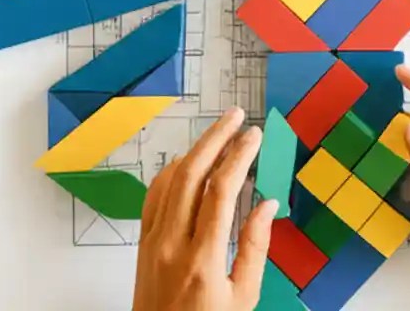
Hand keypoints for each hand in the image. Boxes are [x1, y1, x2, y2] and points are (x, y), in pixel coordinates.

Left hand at [133, 107, 279, 310]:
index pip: (220, 191)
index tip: (254, 136)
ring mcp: (152, 241)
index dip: (239, 156)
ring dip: (195, 150)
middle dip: (215, 138)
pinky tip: (188, 163)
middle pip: (191, 174)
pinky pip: (154, 196)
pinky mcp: (142, 243)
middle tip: (236, 116)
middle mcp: (171, 244)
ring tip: (218, 133)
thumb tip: (266, 204)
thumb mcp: (243, 297)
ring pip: (169, 180)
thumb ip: (255, 248)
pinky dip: (172, 172)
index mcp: (202, 259)